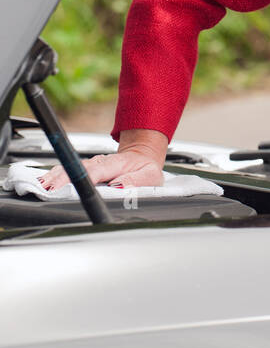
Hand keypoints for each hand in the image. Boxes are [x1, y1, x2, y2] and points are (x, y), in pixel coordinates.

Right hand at [39, 142, 165, 192]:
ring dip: (55, 177)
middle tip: (49, 190)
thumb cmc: (145, 169)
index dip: (83, 178)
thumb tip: (119, 186)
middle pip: (77, 169)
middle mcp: (100, 162)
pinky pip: (67, 170)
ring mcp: (90, 164)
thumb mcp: (149, 177)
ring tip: (42, 187)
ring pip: (70, 168)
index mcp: (116, 164)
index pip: (97, 171)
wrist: (142, 157)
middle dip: (62, 179)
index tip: (71, 186)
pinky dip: (54, 176)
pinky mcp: (84, 168)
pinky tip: (44, 182)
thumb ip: (135, 182)